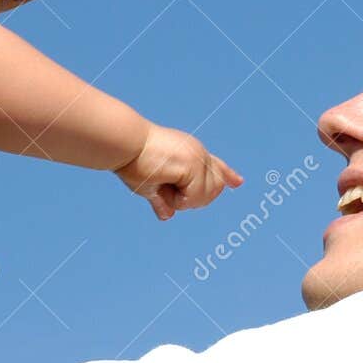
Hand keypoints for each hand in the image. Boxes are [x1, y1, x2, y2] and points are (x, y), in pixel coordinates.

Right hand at [114, 124, 241, 219]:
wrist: (124, 146)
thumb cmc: (131, 162)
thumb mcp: (150, 184)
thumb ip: (162, 199)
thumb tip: (167, 216)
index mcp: (190, 153)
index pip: (215, 165)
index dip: (227, 175)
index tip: (238, 182)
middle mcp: (198, 153)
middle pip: (216, 187)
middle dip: (195, 199)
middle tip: (168, 191)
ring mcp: (197, 157)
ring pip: (208, 194)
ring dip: (184, 200)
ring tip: (163, 185)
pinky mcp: (193, 164)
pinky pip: (195, 196)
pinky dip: (179, 199)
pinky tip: (164, 185)